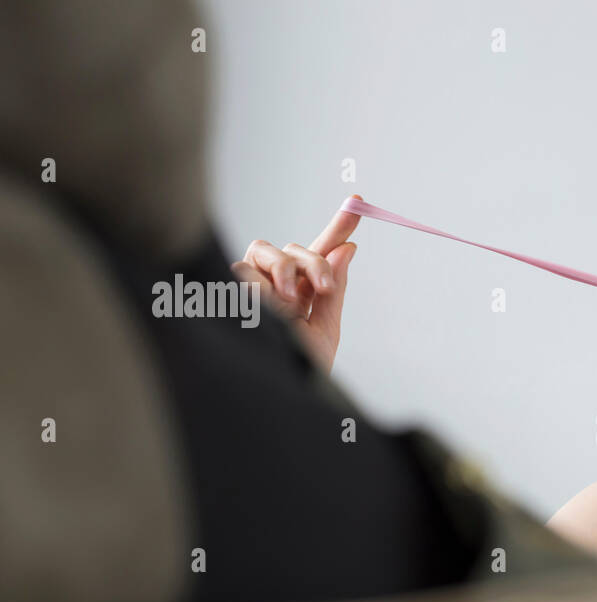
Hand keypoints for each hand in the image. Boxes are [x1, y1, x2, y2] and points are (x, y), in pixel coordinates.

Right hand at [231, 194, 361, 370]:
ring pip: (262, 251)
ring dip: (283, 274)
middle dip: (310, 261)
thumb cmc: (300, 370)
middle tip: (322, 289)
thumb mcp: (325, 329)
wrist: (277, 396)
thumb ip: (334, 290)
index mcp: (301, 293)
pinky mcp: (227, 295)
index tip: (359, 200)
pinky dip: (260, 289)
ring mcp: (249, 290)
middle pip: (287, 247)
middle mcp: (273, 286)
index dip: (338, 226)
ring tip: (289, 308)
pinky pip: (244, 271)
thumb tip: (348, 249)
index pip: (320, 252)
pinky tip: (266, 311)